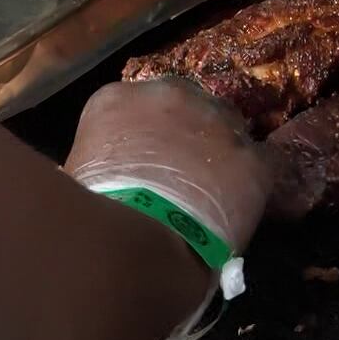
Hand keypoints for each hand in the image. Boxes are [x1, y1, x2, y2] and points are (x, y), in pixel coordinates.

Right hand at [64, 78, 269, 255]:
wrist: (134, 243)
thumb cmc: (91, 216)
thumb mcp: (79, 176)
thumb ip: (98, 161)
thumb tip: (102, 174)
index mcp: (117, 100)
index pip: (135, 106)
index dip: (145, 132)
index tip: (145, 156)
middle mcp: (169, 96)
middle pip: (186, 105)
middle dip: (187, 132)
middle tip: (183, 169)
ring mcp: (215, 122)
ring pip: (227, 127)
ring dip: (221, 152)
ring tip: (215, 188)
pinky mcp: (251, 158)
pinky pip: (260, 162)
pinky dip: (251, 180)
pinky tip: (240, 204)